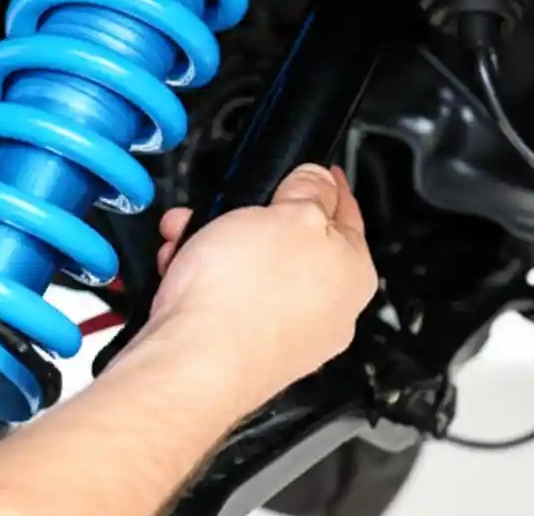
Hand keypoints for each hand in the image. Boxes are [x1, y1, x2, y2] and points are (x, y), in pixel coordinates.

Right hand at [141, 164, 377, 398]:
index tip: (314, 170)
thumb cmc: (243, 299)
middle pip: (289, 241)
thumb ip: (309, 189)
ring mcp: (284, 335)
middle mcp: (326, 312)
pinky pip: (225, 297)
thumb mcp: (288, 213)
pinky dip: (202, 278)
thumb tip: (317, 180)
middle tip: (229, 204)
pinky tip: (180, 269)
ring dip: (217, 243)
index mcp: (353, 275)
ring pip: (250, 268)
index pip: (346, 214)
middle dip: (249, 215)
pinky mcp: (243, 350)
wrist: (191, 363)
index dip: (325, 184)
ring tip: (190, 235)